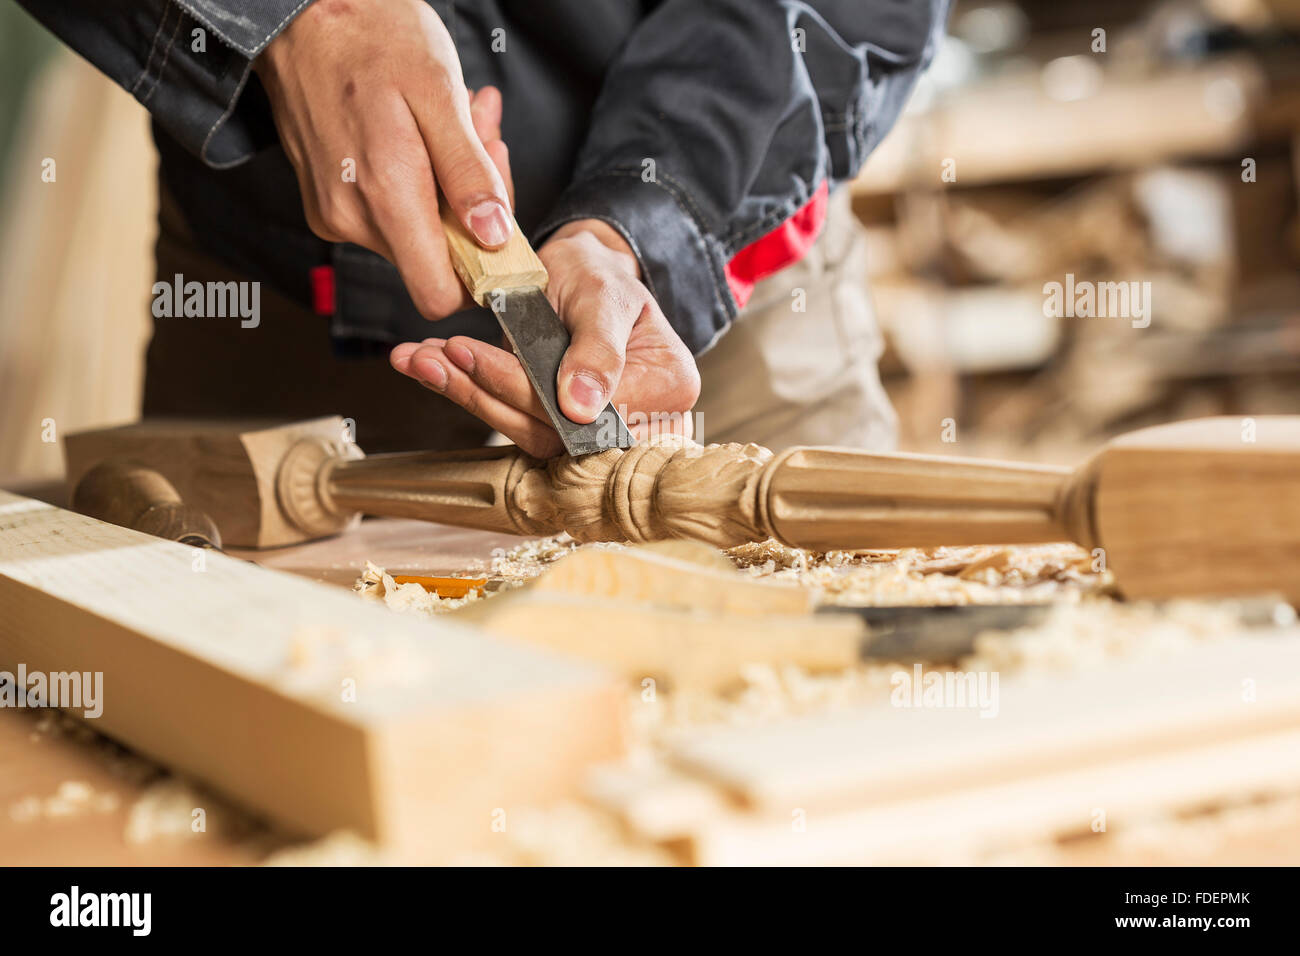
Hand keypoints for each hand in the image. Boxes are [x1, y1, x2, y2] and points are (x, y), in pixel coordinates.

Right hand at [255, 0, 513, 318]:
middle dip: (471, 209)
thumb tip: (493, 236)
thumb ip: (466, 172)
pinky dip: (417, 181)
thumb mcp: (438, 91)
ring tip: (452, 123)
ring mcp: (335, 215)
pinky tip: (420, 133)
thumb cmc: (371, 36)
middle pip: (436, 262)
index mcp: (385, 194)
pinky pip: (389, 215)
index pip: (440, 294)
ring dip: (448, 188)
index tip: (496, 224)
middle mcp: (352, 218)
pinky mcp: (327, 205)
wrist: (299, 13)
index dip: (480, 272)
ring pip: (416, 235)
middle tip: (481, 138)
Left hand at [390, 222, 700, 456]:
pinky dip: (468, 393)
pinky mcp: (557, 429)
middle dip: (486, 392)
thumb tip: (582, 407)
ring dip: (467, 395)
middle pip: (557, 431)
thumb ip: (598, 348)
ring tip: (421, 359)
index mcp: (668, 390)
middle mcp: (639, 423)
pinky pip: (512, 423)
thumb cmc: (601, 275)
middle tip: (433, 356)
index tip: (473, 358)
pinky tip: (430, 368)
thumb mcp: (604, 293)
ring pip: (527, 432)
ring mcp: (596, 431)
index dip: (530, 391)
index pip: (594, 412)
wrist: (583, 270)